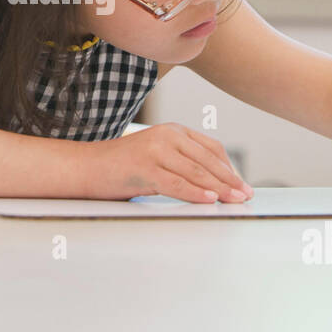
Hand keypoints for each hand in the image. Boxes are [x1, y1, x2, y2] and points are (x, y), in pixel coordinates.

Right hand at [93, 123, 252, 202]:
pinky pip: (176, 183)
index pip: (211, 148)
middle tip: (245, 195)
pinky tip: (208, 200)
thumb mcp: (157, 159)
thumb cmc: (121, 167)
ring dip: (219, 189)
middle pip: (207, 160)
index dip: (229, 167)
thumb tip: (214, 186)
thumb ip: (181, 164)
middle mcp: (166, 135)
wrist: (85, 167)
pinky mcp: (144, 168)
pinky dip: (195, 193)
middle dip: (230, 180)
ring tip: (234, 200)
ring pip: (196, 172)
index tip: (242, 184)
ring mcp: (155, 150)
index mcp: (172, 131)